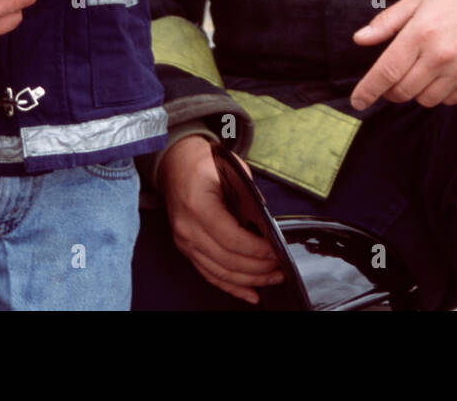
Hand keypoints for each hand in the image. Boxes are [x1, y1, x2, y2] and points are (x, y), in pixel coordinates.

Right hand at [157, 135, 284, 303]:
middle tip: (281, 267)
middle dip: (258, 268)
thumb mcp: (231, 169)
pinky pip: (210, 274)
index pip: (231, 239)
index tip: (276, 251)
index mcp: (198, 206)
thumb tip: (267, 224)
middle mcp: (187, 229)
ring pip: (220, 273)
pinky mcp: (186, 249)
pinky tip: (251, 293)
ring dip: (250, 280)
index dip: (257, 250)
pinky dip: (232, 287)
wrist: (175, 163)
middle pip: (227, 261)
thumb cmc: (203, 163)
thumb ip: (250, 195)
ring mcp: (184, 242)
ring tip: (273, 278)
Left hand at [350, 0, 456, 109]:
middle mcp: (441, 56)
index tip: (357, 101)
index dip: (368, 90)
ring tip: (420, 71)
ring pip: (424, 100)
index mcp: (422, 32)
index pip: (386, 71)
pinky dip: (438, 94)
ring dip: (415, 91)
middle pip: (402, 91)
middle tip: (392, 79)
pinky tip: (441, 75)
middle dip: (390, 90)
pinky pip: (448, 101)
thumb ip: (387, 22)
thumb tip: (359, 39)